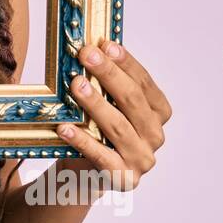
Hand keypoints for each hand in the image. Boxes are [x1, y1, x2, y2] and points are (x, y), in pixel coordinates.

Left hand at [55, 39, 172, 191]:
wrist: (86, 172)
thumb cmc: (97, 130)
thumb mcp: (106, 104)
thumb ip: (106, 84)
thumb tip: (91, 49)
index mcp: (158, 112)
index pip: (144, 83)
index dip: (126, 63)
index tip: (105, 44)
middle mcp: (155, 135)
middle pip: (132, 101)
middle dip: (109, 75)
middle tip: (86, 55)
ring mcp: (142, 159)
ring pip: (118, 126)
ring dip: (96, 104)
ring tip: (76, 85)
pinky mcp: (124, 178)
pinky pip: (101, 156)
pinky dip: (82, 141)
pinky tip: (64, 127)